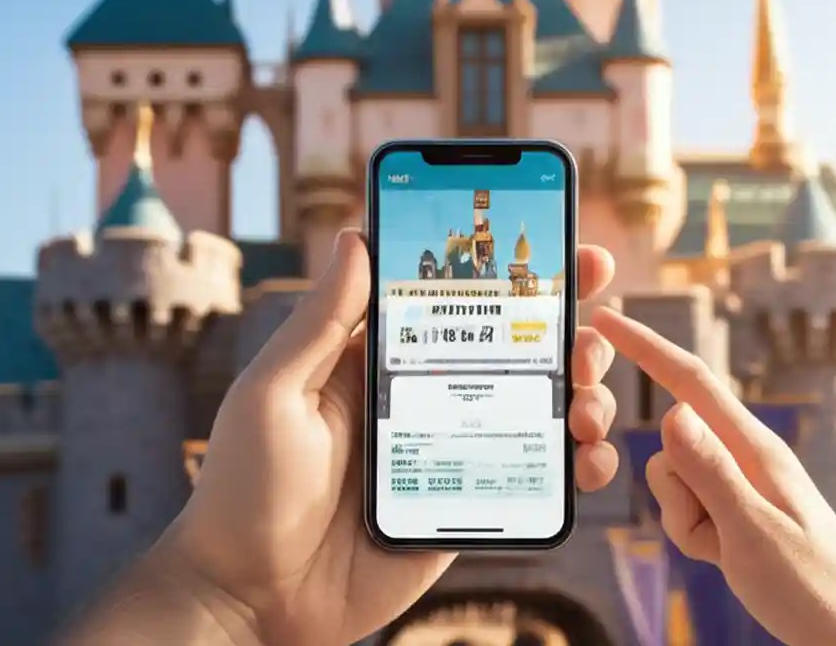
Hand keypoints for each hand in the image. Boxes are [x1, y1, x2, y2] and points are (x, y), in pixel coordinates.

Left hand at [133, 231, 618, 645]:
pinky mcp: (468, 506)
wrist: (250, 599)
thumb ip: (321, 321)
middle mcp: (423, 398)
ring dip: (582, 394)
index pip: (455, 299)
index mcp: (378, 360)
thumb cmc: (243, 490)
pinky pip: (536, 478)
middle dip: (566, 330)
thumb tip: (356, 236)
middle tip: (592, 330)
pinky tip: (590, 458)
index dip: (512, 270)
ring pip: (538, 409)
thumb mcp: (273, 393)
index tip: (564, 245)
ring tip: (588, 399)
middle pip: (514, 349)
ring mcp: (451, 452)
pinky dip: (577, 465)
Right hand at [592, 307, 835, 645]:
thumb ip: (710, 471)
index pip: (689, 381)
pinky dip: (693, 538)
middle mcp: (742, 457)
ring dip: (685, 521)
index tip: (606, 317)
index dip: (644, 346)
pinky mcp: (731, 512)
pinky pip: (683, 512)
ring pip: (671, 482)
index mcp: (752, 447)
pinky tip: (727, 558)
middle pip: (670, 445)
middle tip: (712, 529)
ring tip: (728, 549)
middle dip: (671, 489)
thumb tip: (671, 412)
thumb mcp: (752, 528)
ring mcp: (736, 485)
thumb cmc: (817, 583)